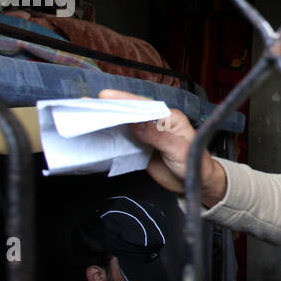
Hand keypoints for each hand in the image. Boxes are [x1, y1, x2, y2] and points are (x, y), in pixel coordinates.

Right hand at [98, 89, 225, 203]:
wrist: (196, 184)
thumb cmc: (195, 164)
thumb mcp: (178, 149)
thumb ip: (157, 136)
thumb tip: (134, 123)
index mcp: (168, 117)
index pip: (143, 105)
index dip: (123, 99)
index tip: (105, 96)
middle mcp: (155, 123)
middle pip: (129, 112)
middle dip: (109, 108)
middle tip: (86, 104)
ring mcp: (146, 135)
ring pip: (123, 125)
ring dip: (106, 121)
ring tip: (84, 116)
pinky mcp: (139, 148)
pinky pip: (123, 141)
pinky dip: (109, 138)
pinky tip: (95, 136)